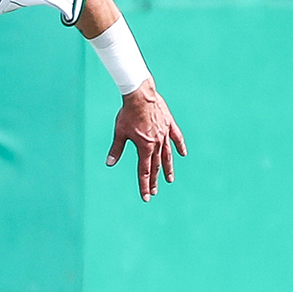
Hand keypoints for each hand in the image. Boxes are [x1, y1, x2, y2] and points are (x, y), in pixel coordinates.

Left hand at [106, 80, 186, 200]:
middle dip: (154, 180)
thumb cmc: (128, 113)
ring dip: (168, 168)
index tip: (146, 197)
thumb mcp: (120, 132)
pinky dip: (179, 146)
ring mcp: (164, 134)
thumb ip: (116, 149)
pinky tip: (183, 154)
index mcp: (144, 147)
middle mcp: (156, 143)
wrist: (140, 94)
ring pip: (167, 155)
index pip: (144, 171)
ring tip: (169, 180)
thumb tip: (109, 164)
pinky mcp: (169, 124)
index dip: (144, 185)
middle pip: (156, 166)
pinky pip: (176, 138)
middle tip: (154, 192)